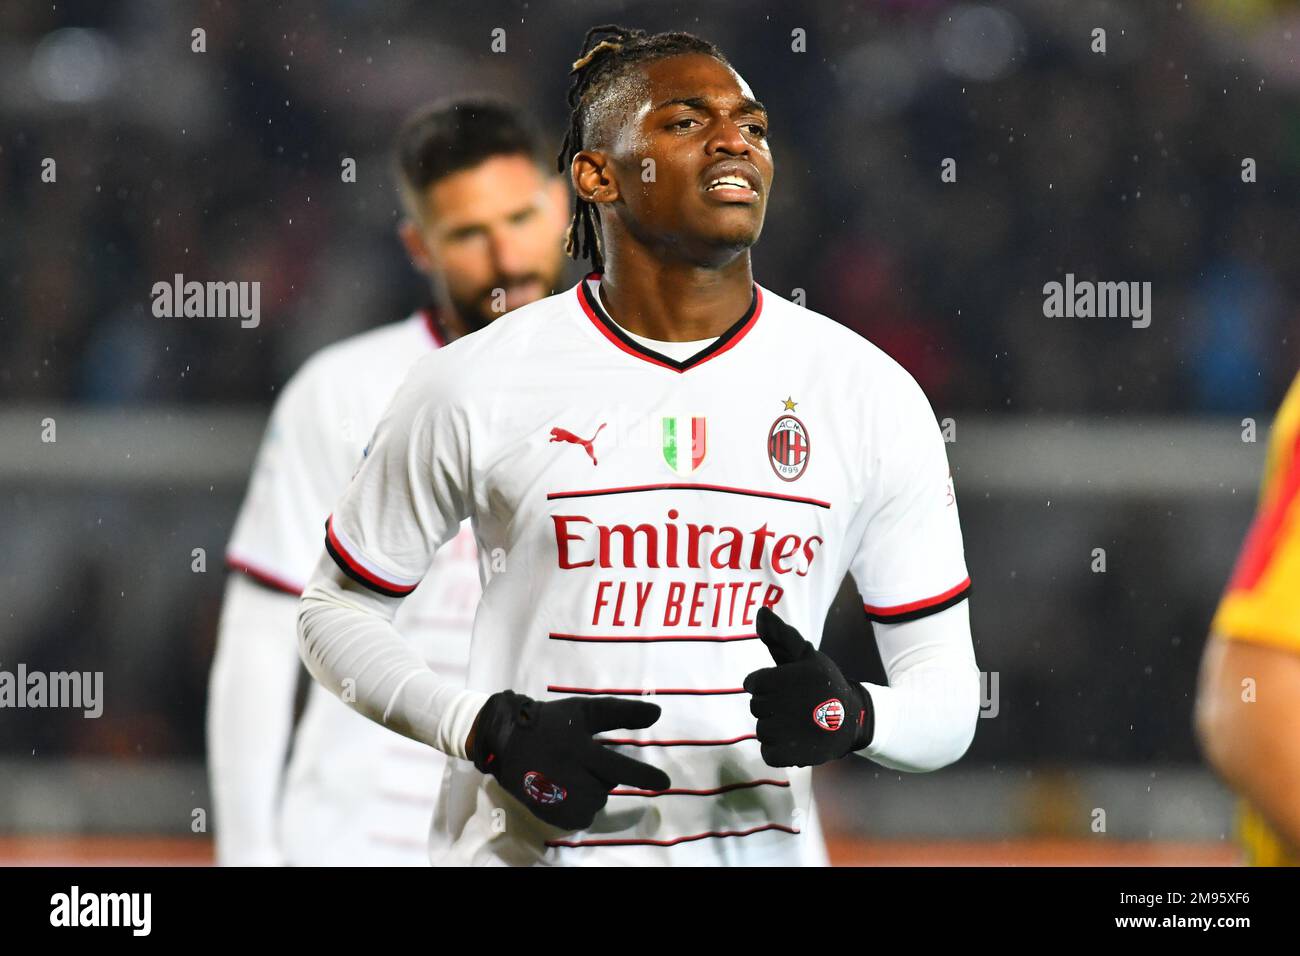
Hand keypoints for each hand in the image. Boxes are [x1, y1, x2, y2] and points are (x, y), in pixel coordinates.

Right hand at [469, 691, 670, 829]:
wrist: (505, 742)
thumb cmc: (549, 723)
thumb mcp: (584, 710)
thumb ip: (620, 713)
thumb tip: (658, 712)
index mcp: (581, 751)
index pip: (621, 767)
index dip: (645, 776)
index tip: (665, 784)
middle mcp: (572, 778)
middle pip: (608, 784)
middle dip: (604, 773)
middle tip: (585, 760)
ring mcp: (560, 800)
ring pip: (597, 801)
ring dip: (592, 789)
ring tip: (572, 772)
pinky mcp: (552, 815)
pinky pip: (582, 816)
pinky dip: (580, 804)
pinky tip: (565, 788)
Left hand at [744, 606, 873, 766]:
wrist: (851, 718)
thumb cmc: (822, 683)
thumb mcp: (804, 656)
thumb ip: (780, 635)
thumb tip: (760, 611)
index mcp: (791, 677)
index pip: (753, 683)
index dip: (766, 685)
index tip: (785, 687)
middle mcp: (791, 703)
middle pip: (756, 707)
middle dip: (770, 706)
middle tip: (793, 706)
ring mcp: (793, 731)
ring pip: (761, 730)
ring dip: (774, 727)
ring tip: (796, 723)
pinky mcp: (796, 755)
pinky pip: (768, 753)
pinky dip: (777, 749)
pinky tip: (793, 740)